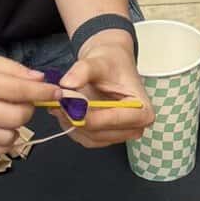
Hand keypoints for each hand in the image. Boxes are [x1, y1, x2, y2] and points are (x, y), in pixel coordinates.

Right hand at [0, 43, 45, 160]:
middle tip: (25, 100)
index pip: (17, 90)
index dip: (42, 92)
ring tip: (9, 114)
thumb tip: (39, 79)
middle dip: (29, 109)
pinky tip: (0, 129)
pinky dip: (2, 142)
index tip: (56, 91)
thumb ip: (7, 68)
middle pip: (16, 117)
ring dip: (16, 127)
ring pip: (6, 138)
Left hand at [58, 30, 154, 148]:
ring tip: (59, 104)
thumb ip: (82, 71)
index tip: (66, 105)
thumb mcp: (98, 62)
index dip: (87, 115)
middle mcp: (135, 127)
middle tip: (57, 103)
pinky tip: (65, 111)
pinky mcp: (106, 136)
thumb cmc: (111, 63)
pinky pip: (86, 139)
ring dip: (71, 124)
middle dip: (76, 119)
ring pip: (90, 139)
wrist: (109, 64)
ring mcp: (120, 134)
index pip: (112, 120)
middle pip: (100, 133)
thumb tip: (67, 83)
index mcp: (142, 110)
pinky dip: (72, 127)